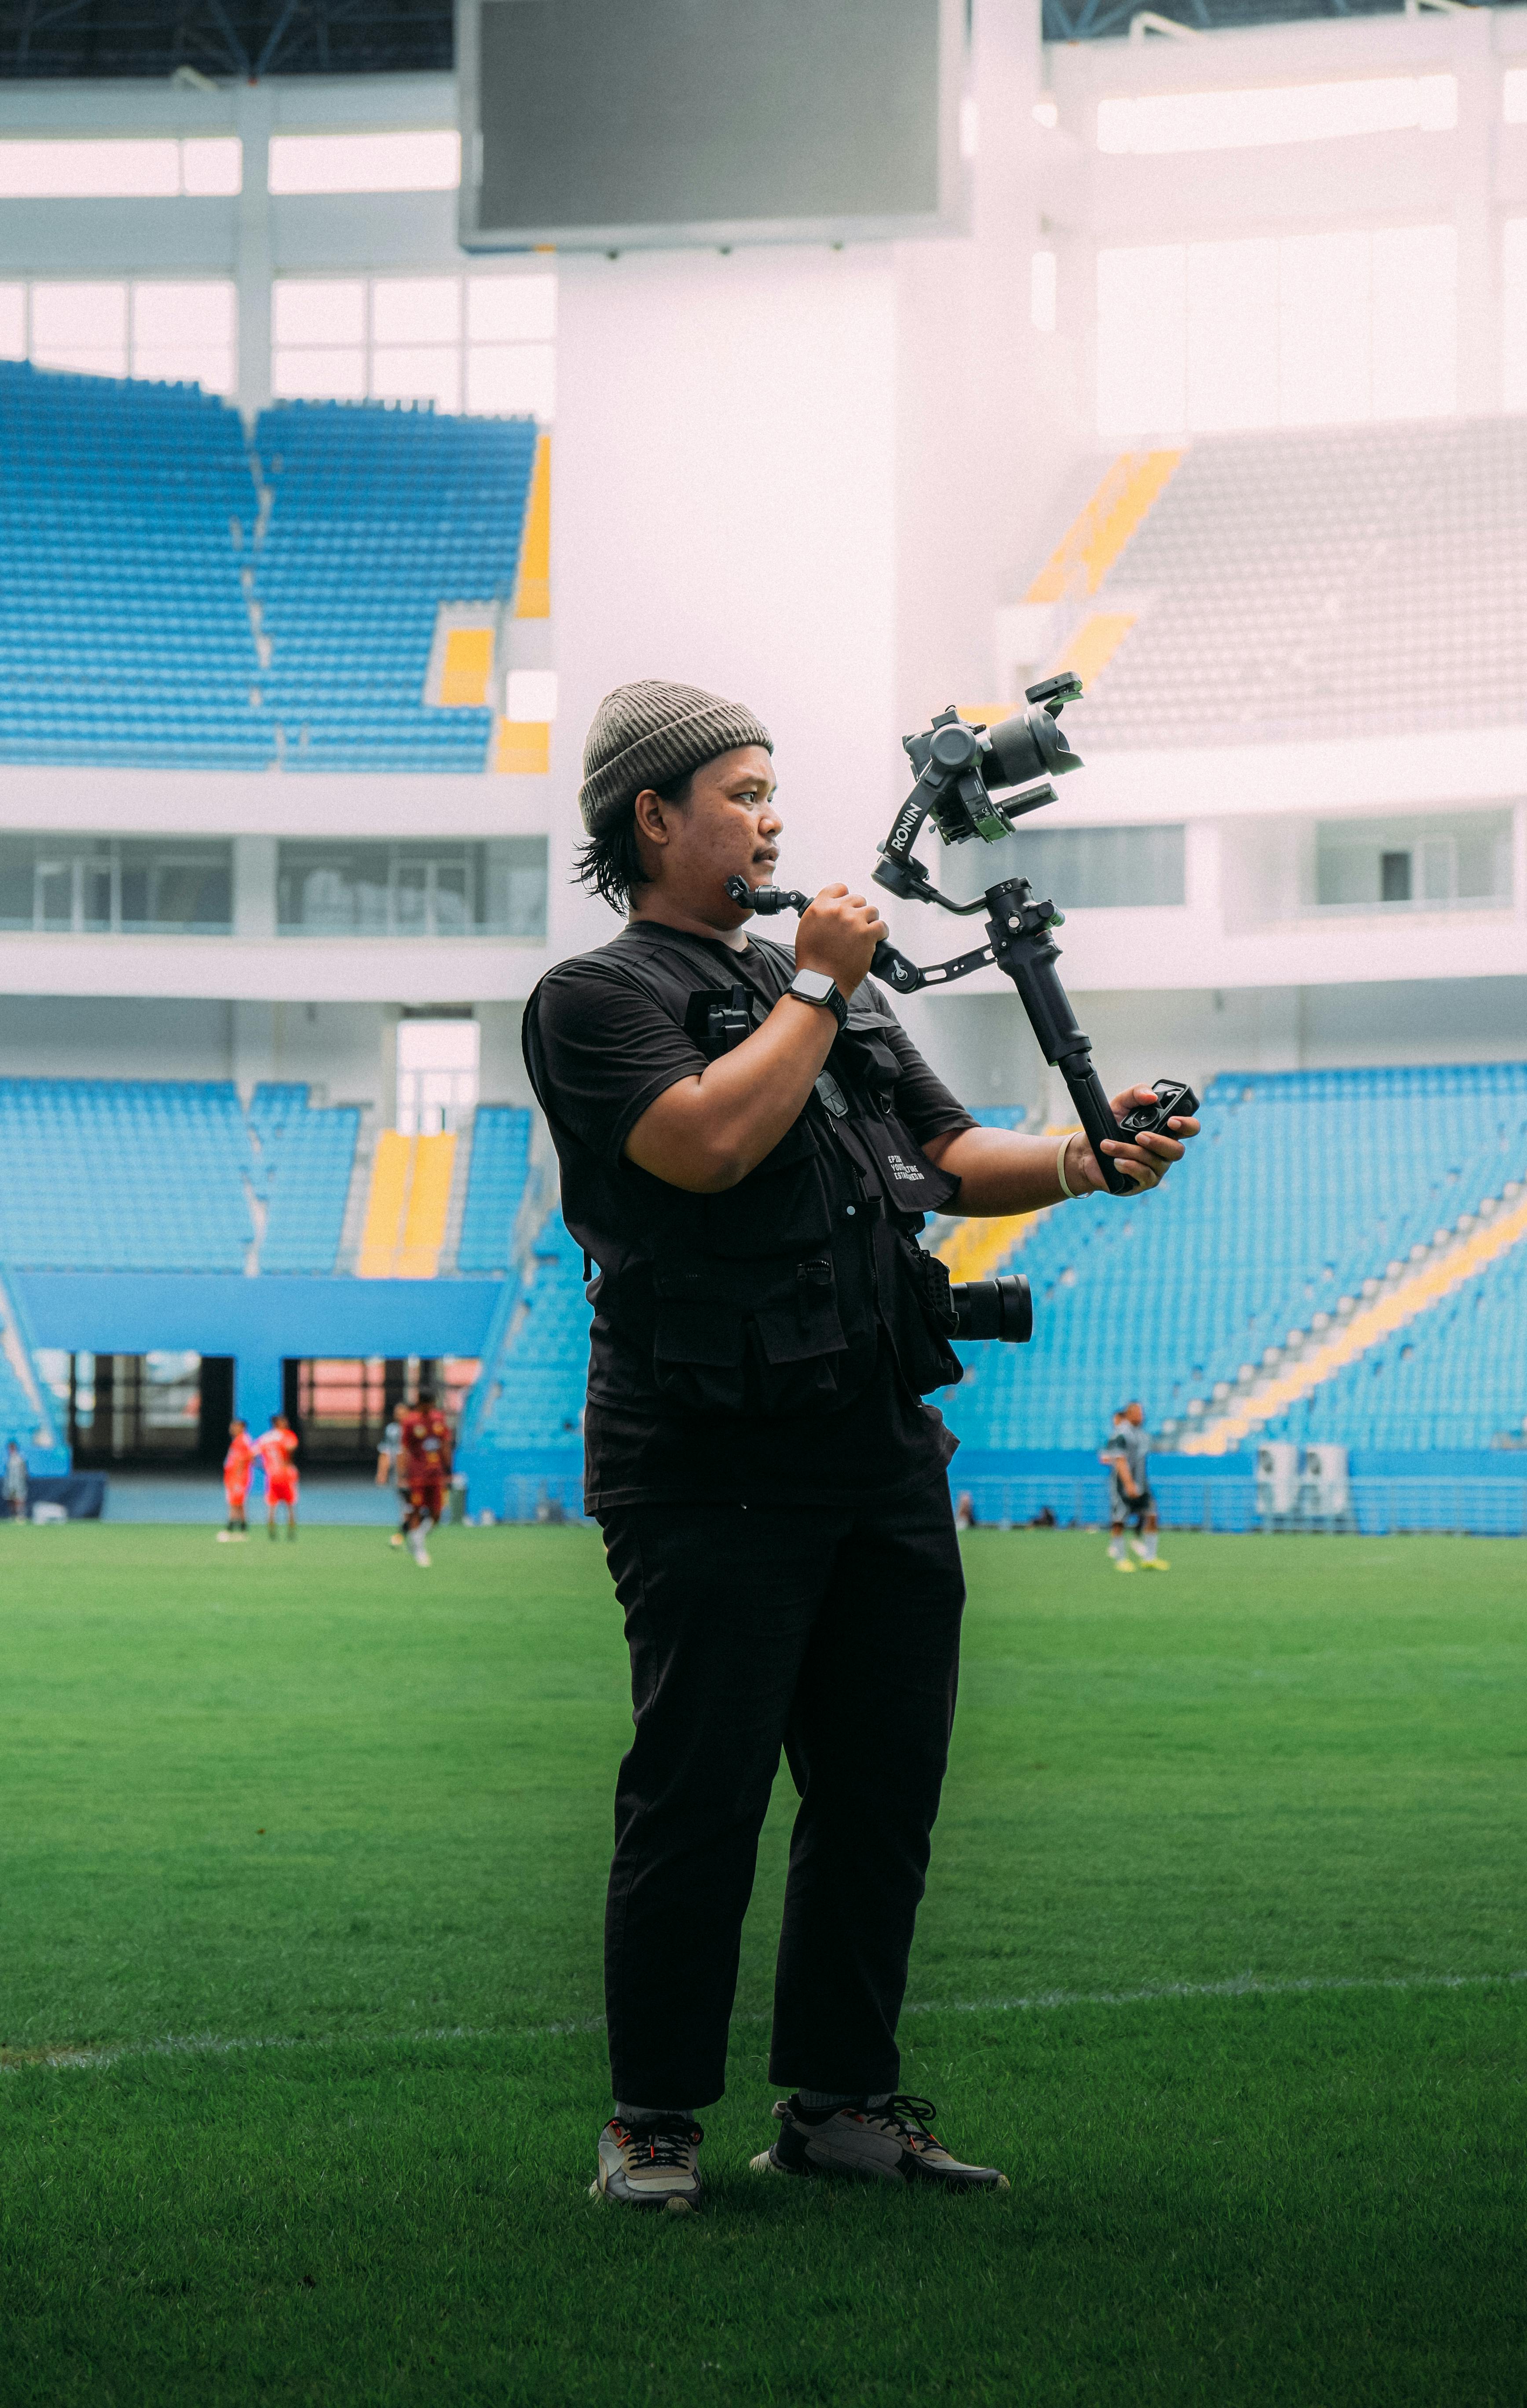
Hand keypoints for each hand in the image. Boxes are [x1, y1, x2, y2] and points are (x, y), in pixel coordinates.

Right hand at [793, 884, 888, 997]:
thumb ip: (821, 914)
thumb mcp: (807, 929)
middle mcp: (837, 910)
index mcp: (820, 907)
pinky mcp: (867, 934)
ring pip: (871, 911)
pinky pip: (881, 926)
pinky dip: (881, 933)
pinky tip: (875, 940)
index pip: (839, 888)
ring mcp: (853, 921)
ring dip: (870, 922)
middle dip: (858, 912)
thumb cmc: (813, 961)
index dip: (845, 898)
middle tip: (854, 927)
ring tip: (865, 934)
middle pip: (857, 900)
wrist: (821, 981)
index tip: (847, 907)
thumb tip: (833, 909)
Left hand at [1064, 1086, 1199, 1196]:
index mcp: (1166, 1130)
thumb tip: (1151, 1096)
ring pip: (1154, 1161)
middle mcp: (1165, 1151)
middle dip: (1158, 1142)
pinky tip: (1115, 1161)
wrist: (1087, 1152)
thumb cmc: (1109, 1127)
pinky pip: (1144, 1175)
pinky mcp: (1144, 1182)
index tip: (1172, 1120)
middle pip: (1177, 1150)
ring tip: (1108, 1145)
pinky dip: (1128, 1166)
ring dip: (1129, 1151)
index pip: (1189, 1128)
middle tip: (1139, 1136)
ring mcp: (1157, 1168)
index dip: (1187, 1125)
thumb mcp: (1119, 1105)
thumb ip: (1136, 1093)